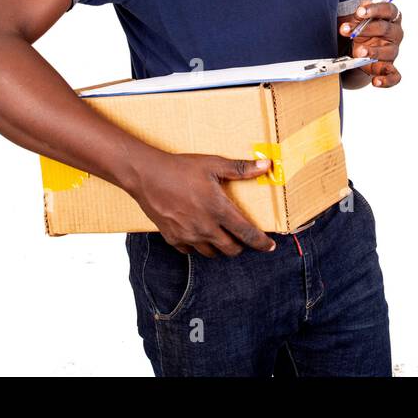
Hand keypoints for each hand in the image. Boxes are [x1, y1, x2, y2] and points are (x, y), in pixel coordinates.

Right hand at [130, 150, 277, 256]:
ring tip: (220, 235)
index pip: (247, 233)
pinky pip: (190, 250)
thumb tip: (266, 166)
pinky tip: (197, 233)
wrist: (147, 175)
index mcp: (219, 210)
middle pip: (231, 249)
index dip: (261, 243)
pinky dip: (197, 245)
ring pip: (211, 253)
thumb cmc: (181, 168)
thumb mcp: (213, 164)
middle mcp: (205, 228)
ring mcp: (188, 236)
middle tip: (241, 237)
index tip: (269, 247)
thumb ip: (242, 169)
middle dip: (240, 246)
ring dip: (219, 246)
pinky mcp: (173, 238)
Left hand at [338, 0, 402, 87]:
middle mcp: (395, 34)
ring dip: (372, 52)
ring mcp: (393, 51)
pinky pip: (394, 76)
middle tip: (350, 32)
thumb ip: (359, 15)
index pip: (389, 10)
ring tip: (358, 52)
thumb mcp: (358, 20)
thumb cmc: (362, 31)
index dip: (375, 10)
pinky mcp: (389, 68)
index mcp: (391, 18)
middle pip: (385, 29)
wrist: (358, 50)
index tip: (360, 12)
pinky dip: (386, 81)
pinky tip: (375, 82)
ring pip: (388, 52)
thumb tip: (361, 10)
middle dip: (366, 30)